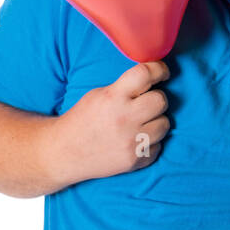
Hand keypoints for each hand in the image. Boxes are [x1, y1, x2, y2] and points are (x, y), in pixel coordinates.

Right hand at [45, 60, 170, 185]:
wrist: (64, 153)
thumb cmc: (83, 120)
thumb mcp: (98, 94)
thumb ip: (124, 86)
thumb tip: (154, 77)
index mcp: (113, 97)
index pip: (145, 74)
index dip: (159, 69)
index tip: (164, 72)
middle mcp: (124, 118)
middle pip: (161, 100)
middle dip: (156, 99)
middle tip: (145, 103)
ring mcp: (131, 142)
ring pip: (165, 124)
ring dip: (155, 121)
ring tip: (139, 124)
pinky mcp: (135, 161)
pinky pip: (158, 146)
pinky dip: (150, 143)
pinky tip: (134, 141)